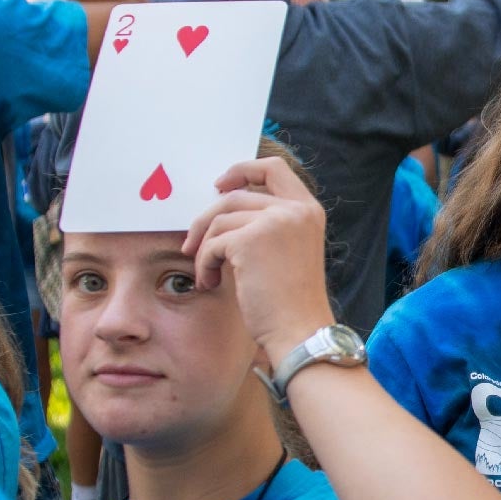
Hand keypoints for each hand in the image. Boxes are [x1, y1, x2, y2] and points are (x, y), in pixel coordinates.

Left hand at [181, 158, 335, 356]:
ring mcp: (274, 222)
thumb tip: (223, 209)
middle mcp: (295, 210)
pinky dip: (204, 264)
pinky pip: (212, 244)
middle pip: (234, 195)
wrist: (300, 330)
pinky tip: (210, 282)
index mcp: (308, 209)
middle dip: (206, 219)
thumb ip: (270, 224)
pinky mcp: (250, 240)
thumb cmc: (291, 301)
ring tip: (207, 274)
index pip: (273, 169)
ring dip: (204, 249)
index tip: (220, 185)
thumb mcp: (290, 250)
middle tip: (192, 243)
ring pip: (219, 220)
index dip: (242, 170)